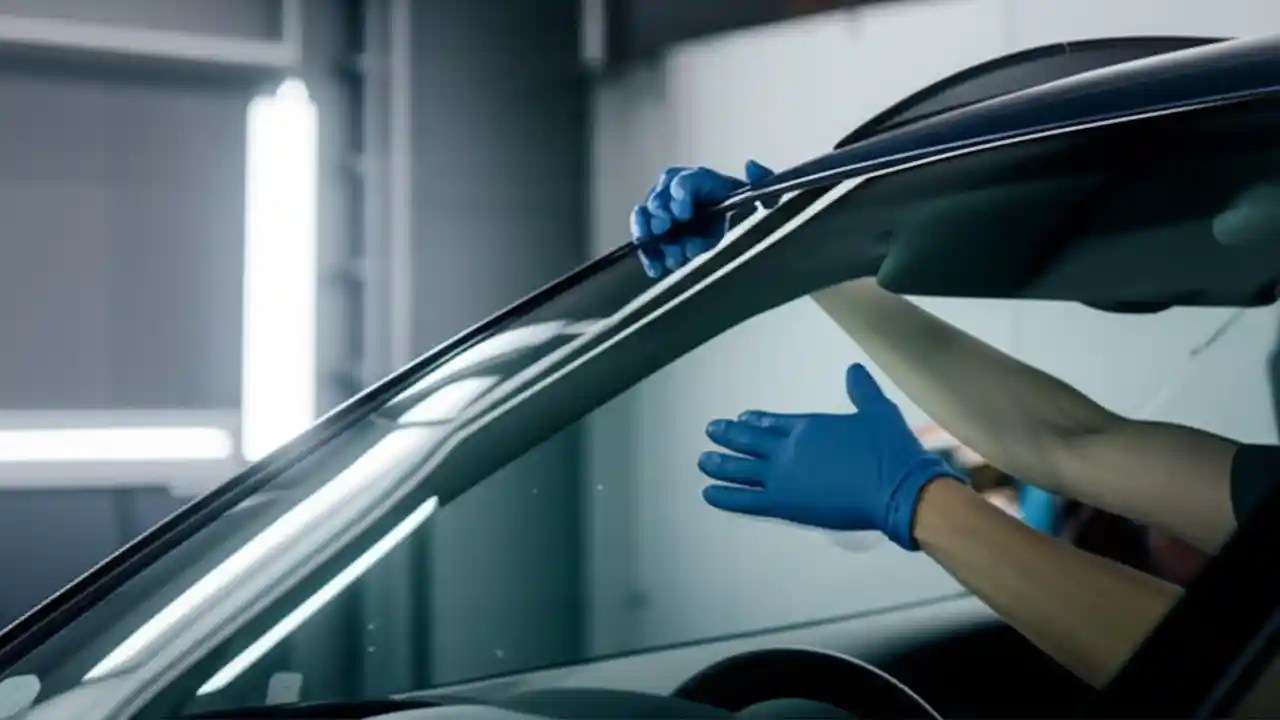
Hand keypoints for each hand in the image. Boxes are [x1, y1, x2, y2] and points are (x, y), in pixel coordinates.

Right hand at [629, 160, 773, 277]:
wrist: (731, 224)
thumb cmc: (741, 205)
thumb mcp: (758, 194)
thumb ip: (762, 181)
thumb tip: (751, 165)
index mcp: (701, 181)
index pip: (684, 181)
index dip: (680, 195)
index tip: (682, 214)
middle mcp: (676, 192)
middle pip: (659, 198)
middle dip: (660, 216)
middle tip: (666, 230)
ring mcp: (663, 213)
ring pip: (646, 217)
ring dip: (650, 235)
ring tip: (667, 256)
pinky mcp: (657, 235)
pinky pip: (645, 240)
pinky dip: (647, 255)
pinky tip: (656, 270)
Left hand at [698, 364, 964, 549]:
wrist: (897, 486)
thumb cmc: (890, 450)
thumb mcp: (877, 411)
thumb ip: (861, 390)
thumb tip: (854, 368)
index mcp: (809, 426)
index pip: (774, 422)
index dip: (756, 421)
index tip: (742, 418)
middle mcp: (789, 448)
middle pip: (750, 441)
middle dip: (729, 435)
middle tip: (711, 430)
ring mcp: (782, 476)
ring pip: (740, 468)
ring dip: (719, 464)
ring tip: (702, 460)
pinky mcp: (783, 503)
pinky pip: (745, 500)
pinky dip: (725, 497)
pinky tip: (708, 493)